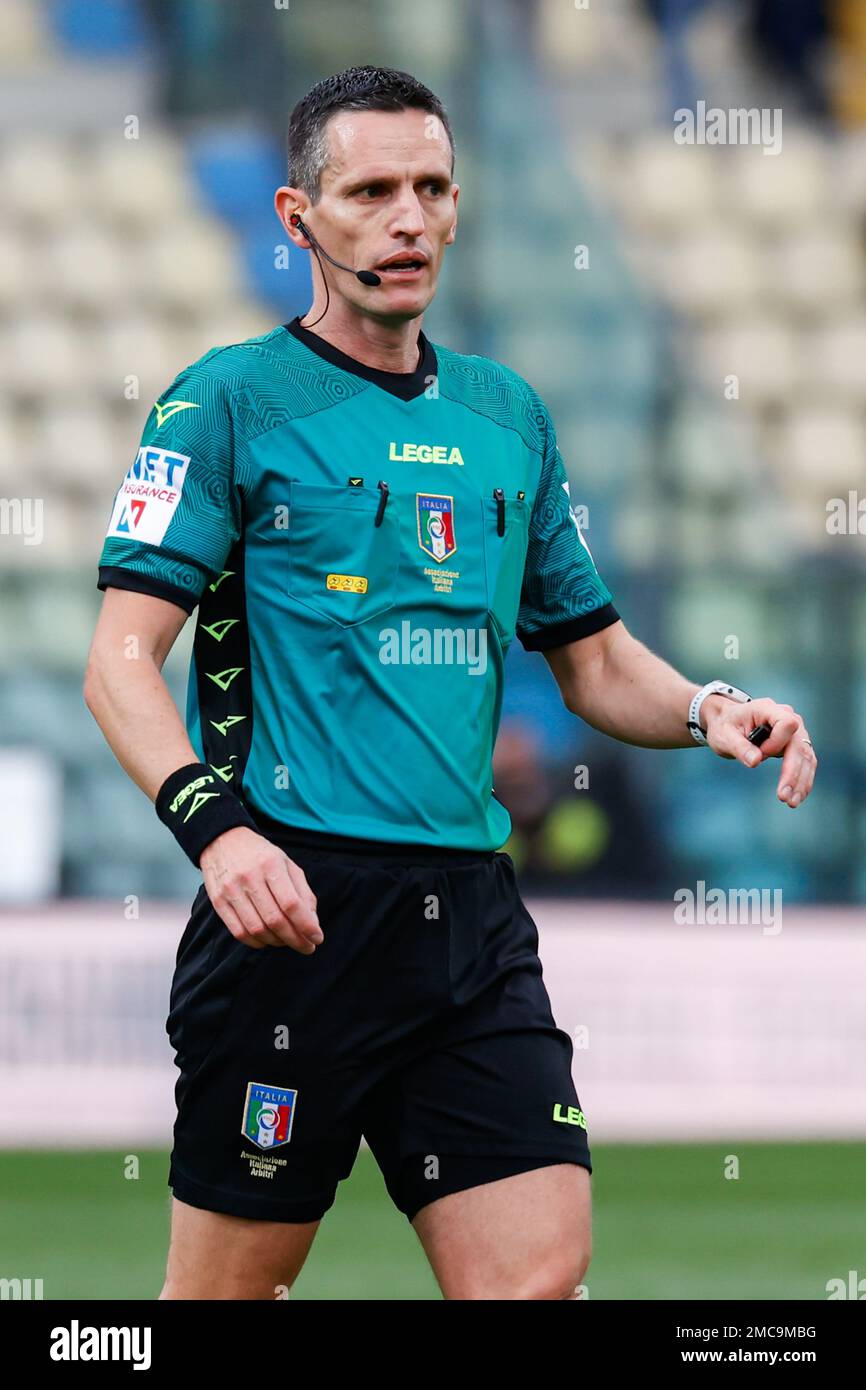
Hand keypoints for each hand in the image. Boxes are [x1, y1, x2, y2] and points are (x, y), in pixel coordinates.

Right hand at [199, 826, 321, 950]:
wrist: (222, 841)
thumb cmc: (260, 855)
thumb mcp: (286, 864)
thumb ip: (302, 892)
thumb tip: (312, 923)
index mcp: (271, 864)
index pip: (291, 904)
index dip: (306, 926)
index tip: (317, 938)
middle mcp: (249, 877)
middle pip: (275, 920)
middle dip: (295, 939)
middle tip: (307, 947)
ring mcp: (231, 890)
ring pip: (257, 929)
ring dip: (277, 942)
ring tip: (287, 941)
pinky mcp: (218, 901)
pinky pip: (239, 932)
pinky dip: (257, 942)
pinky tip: (268, 940)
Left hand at [702, 696, 816, 807]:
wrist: (728, 722)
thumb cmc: (726, 726)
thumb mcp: (724, 736)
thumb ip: (740, 747)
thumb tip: (755, 761)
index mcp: (769, 709)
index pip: (787, 724)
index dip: (776, 742)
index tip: (760, 754)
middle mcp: (788, 717)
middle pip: (800, 746)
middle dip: (793, 773)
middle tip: (785, 798)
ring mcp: (795, 732)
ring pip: (806, 757)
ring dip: (801, 782)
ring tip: (792, 803)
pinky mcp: (795, 745)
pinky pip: (804, 763)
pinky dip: (802, 780)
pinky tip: (798, 796)